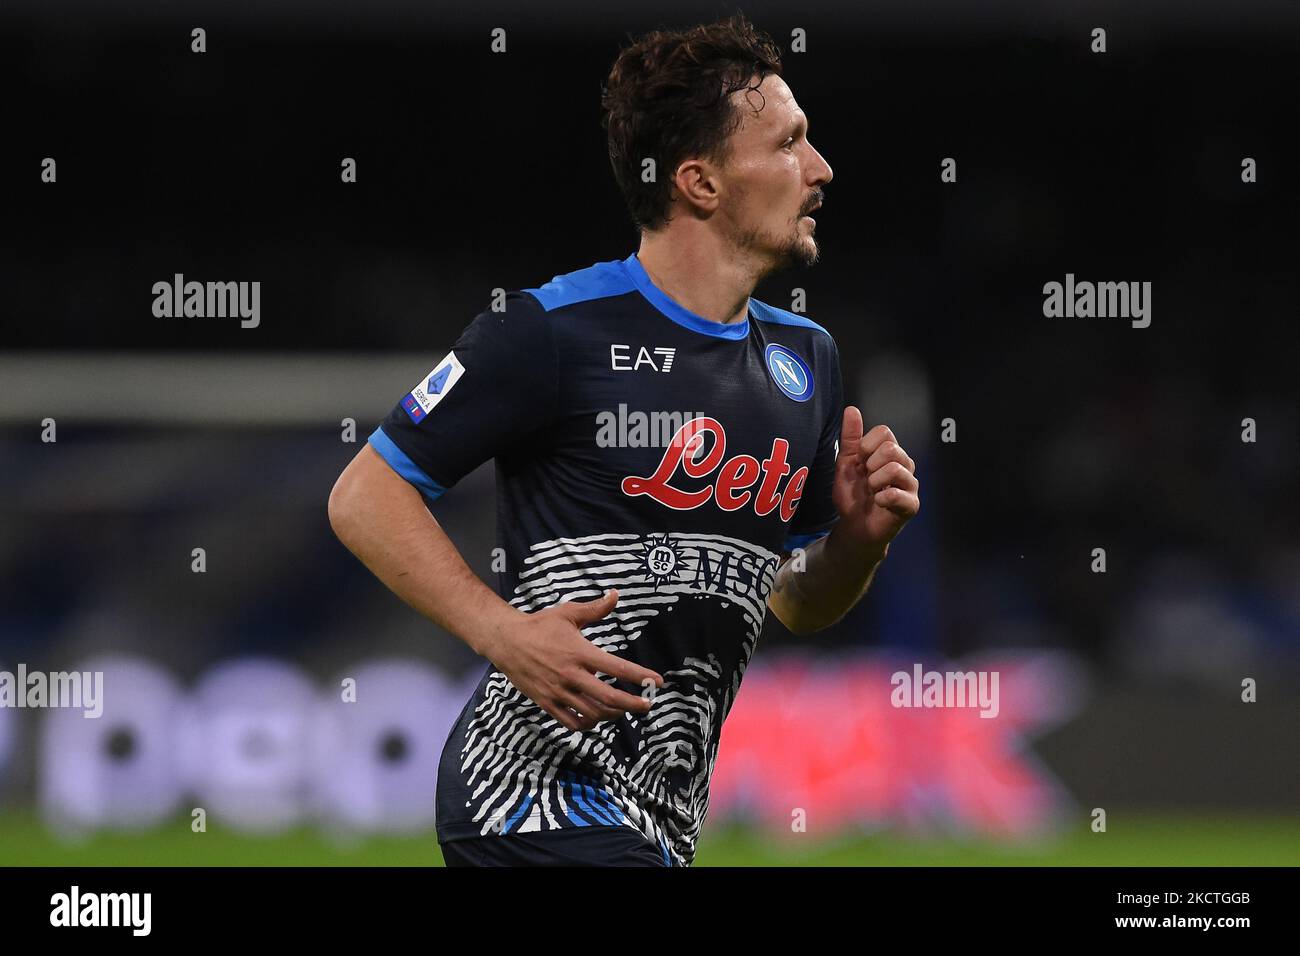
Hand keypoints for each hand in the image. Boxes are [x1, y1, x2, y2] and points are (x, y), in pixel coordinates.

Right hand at [483, 589, 663, 731]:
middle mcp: (570, 675)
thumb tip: (615, 594)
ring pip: (592, 714)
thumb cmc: (540, 626)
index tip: (657, 681)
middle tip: (647, 705)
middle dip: (632, 704)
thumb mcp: (568, 613)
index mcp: (579, 652)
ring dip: (612, 715)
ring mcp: (558, 692)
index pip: (616, 667)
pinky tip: (597, 718)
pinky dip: (588, 724)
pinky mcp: (547, 703)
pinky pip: (571, 722)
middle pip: (608, 698)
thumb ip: (595, 608)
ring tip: (623, 710)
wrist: (506, 641)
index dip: (639, 676)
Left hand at [831, 407, 920, 554]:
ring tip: (872, 491)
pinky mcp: (911, 505)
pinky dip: (881, 498)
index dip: (866, 446)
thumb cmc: (853, 495)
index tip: (860, 463)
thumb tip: (851, 409)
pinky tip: (878, 502)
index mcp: (889, 452)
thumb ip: (850, 438)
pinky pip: (898, 494)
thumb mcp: (846, 464)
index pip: (885, 432)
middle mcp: (904, 465)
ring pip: (895, 468)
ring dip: (874, 481)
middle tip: (867, 479)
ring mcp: (910, 485)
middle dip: (870, 465)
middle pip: (891, 448)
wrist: (854, 526)